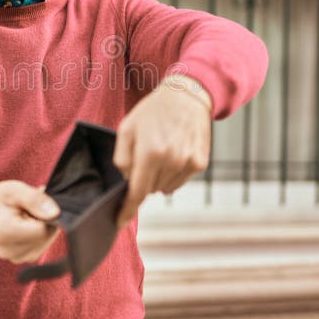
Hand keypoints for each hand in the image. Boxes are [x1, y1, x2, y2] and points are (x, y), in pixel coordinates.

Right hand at [0, 180, 60, 263]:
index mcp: (6, 232)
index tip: (35, 204)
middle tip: (30, 209)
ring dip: (42, 228)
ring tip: (27, 216)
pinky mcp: (20, 259)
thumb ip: (35, 199)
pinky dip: (39, 236)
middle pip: (45, 238)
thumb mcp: (16, 189)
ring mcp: (14, 257)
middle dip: (44, 221)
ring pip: (45, 243)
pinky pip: (40, 247)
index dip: (46, 214)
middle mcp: (9, 250)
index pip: (43, 230)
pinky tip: (28, 226)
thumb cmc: (0, 197)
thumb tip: (55, 214)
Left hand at [114, 75, 211, 226]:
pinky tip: (173, 153)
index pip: (137, 191)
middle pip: (150, 190)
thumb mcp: (127, 128)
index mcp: (150, 153)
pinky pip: (179, 182)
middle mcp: (171, 161)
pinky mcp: (200, 163)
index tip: (119, 221)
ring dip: (158, 178)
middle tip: (144, 156)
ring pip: (165, 189)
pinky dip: (172, 174)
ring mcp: (188, 163)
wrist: (186, 97)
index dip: (127, 209)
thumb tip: (127, 182)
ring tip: (160, 152)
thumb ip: (122, 158)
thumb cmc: (152, 112)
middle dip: (142, 180)